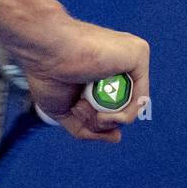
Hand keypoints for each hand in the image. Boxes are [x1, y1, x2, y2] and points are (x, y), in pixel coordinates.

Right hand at [6, 13, 149, 142]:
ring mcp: (130, 56)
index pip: (111, 105)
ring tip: (85, 104)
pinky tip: (105, 112)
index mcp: (102, 69)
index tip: (76, 112)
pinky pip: (141, 98)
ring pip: (131, 105)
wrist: (45, 50)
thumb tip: (118, 137)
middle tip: (78, 106)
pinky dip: (124, 114)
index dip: (95, 119)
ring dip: (107, 119)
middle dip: (99, 119)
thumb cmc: (48, 74)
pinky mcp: (138, 53)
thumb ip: (89, 128)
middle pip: (122, 107)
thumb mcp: (64, 111)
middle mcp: (120, 61)